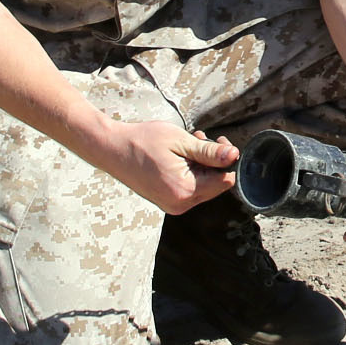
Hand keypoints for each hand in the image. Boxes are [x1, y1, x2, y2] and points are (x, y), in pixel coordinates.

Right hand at [96, 120, 239, 213]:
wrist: (111, 149)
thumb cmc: (143, 141)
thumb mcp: (180, 141)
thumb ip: (209, 152)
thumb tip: (234, 156)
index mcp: (185, 190)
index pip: (224, 181)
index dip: (226, 160)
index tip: (216, 142)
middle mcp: (180, 204)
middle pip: (215, 185)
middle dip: (213, 162)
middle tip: (200, 139)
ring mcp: (172, 205)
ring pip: (203, 187)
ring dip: (201, 166)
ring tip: (187, 145)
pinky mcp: (166, 201)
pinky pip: (190, 189)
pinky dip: (190, 173)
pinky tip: (179, 156)